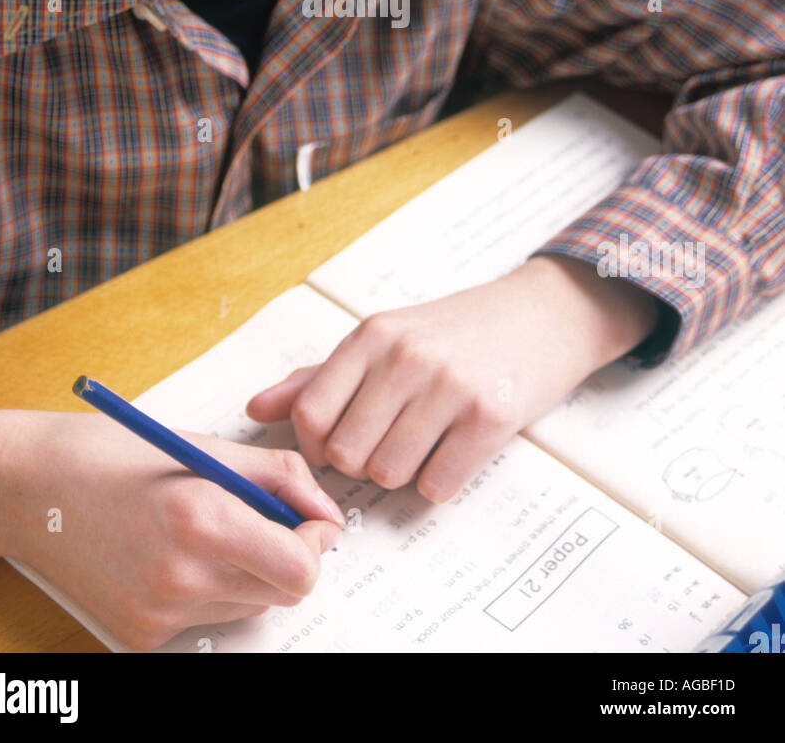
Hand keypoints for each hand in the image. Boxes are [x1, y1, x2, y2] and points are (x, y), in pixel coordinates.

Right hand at [0, 409, 344, 650]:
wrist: (28, 488)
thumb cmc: (113, 455)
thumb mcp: (205, 446)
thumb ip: (278, 475)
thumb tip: (324, 508)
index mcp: (202, 518)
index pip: (302, 568)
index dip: (316, 541)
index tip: (307, 518)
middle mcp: (182, 576)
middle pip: (281, 592)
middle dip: (285, 554)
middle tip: (258, 517)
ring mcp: (158, 614)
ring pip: (246, 606)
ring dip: (245, 571)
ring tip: (202, 528)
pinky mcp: (140, 635)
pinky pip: (203, 620)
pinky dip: (204, 589)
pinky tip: (169, 553)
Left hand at [246, 256, 658, 502]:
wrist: (542, 314)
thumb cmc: (456, 331)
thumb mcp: (385, 337)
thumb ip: (319, 376)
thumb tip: (255, 408)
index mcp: (372, 335)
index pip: (309, 414)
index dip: (314, 446)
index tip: (337, 443)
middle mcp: (406, 357)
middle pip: (345, 453)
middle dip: (361, 463)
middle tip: (389, 441)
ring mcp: (449, 386)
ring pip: (388, 474)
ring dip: (401, 474)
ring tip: (423, 442)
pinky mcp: (489, 417)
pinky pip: (437, 485)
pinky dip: (439, 481)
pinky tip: (453, 450)